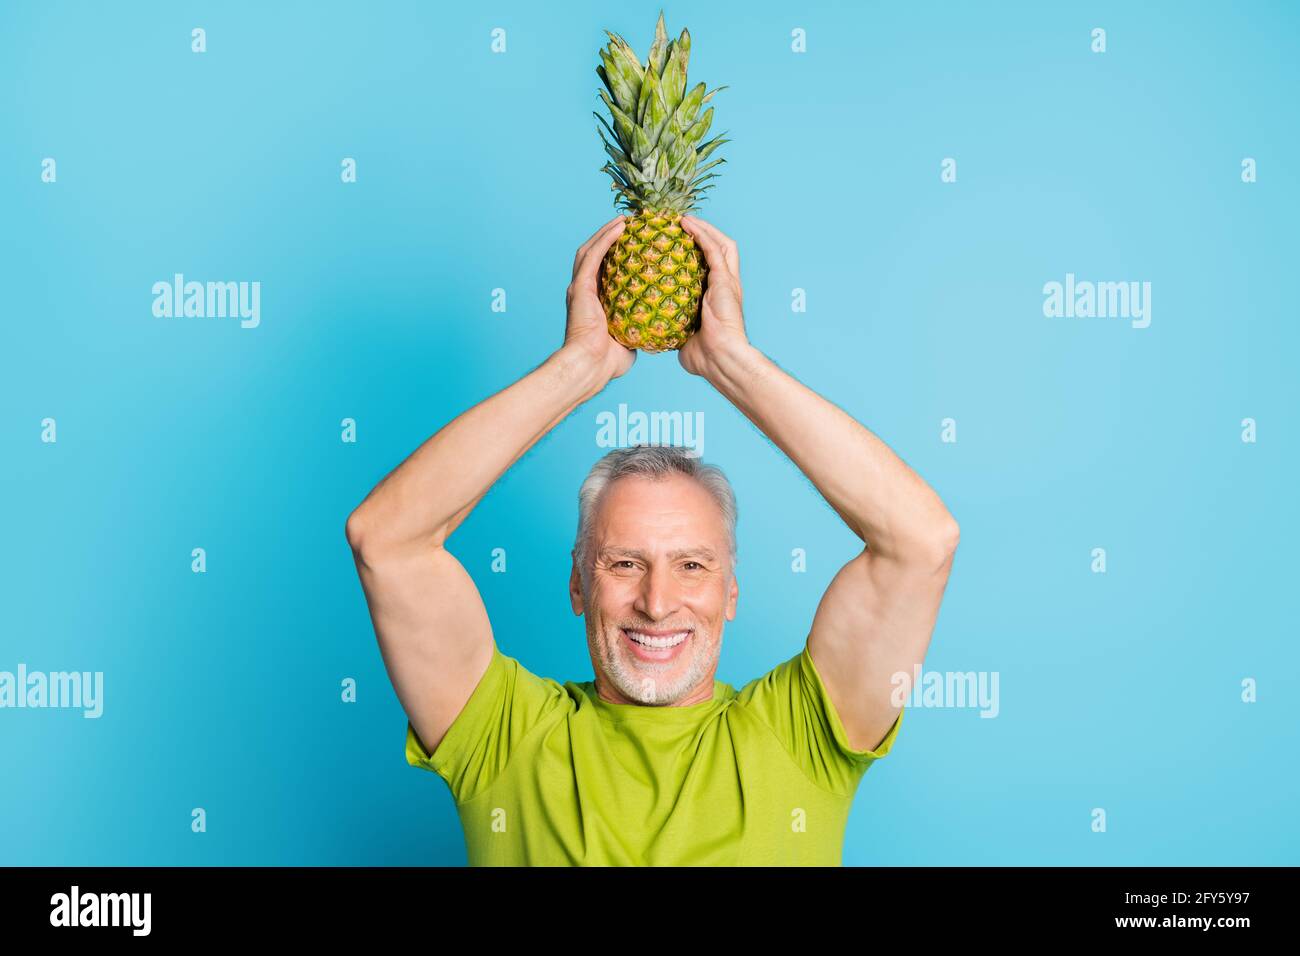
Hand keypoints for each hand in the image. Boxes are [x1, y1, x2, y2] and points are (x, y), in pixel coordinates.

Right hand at [563, 215, 635, 381]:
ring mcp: (580, 287)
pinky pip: (593, 255)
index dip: (618, 255)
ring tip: (626, 219)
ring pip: (592, 249)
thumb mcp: (628, 338)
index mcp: (594, 301)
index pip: (605, 270)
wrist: (592, 366)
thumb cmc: (608, 361)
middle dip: (611, 237)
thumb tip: (654, 326)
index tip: (636, 244)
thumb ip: (637, 328)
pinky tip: (620, 226)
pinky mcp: (580, 286)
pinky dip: (606, 238)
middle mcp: (584, 290)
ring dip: (608, 232)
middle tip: (632, 225)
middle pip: (596, 254)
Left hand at [677, 215, 749, 377]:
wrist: (720, 360)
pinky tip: (685, 223)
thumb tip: (658, 333)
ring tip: (683, 218)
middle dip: (703, 232)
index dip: (697, 252)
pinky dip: (700, 233)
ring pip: (720, 242)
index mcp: (718, 298)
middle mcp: (726, 285)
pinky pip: (713, 248)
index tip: (676, 244)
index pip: (711, 266)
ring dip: (703, 227)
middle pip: (720, 247)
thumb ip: (674, 330)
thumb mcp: (685, 339)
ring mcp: (728, 281)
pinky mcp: (724, 280)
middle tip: (679, 224)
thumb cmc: (705, 358)